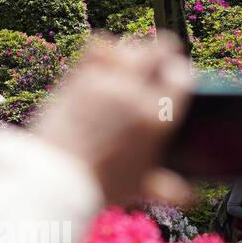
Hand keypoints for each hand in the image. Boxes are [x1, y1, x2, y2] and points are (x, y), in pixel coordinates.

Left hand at [30, 33, 193, 202]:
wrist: (55, 178)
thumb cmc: (98, 185)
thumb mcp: (137, 186)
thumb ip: (166, 188)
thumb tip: (186, 197)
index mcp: (157, 118)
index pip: (182, 76)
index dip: (180, 71)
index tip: (176, 74)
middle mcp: (134, 93)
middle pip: (160, 47)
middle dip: (163, 50)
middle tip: (158, 60)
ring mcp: (106, 81)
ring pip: (130, 46)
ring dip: (134, 51)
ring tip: (130, 64)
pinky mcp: (79, 77)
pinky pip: (98, 46)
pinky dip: (104, 49)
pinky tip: (103, 60)